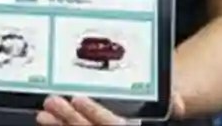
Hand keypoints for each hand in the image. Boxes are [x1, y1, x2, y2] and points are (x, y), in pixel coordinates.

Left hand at [36, 91, 185, 124]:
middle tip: (53, 102)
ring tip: (44, 112)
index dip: (96, 114)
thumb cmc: (157, 105)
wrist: (151, 108)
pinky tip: (48, 122)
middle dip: (72, 119)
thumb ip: (171, 103)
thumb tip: (176, 102)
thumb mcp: (168, 103)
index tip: (78, 99)